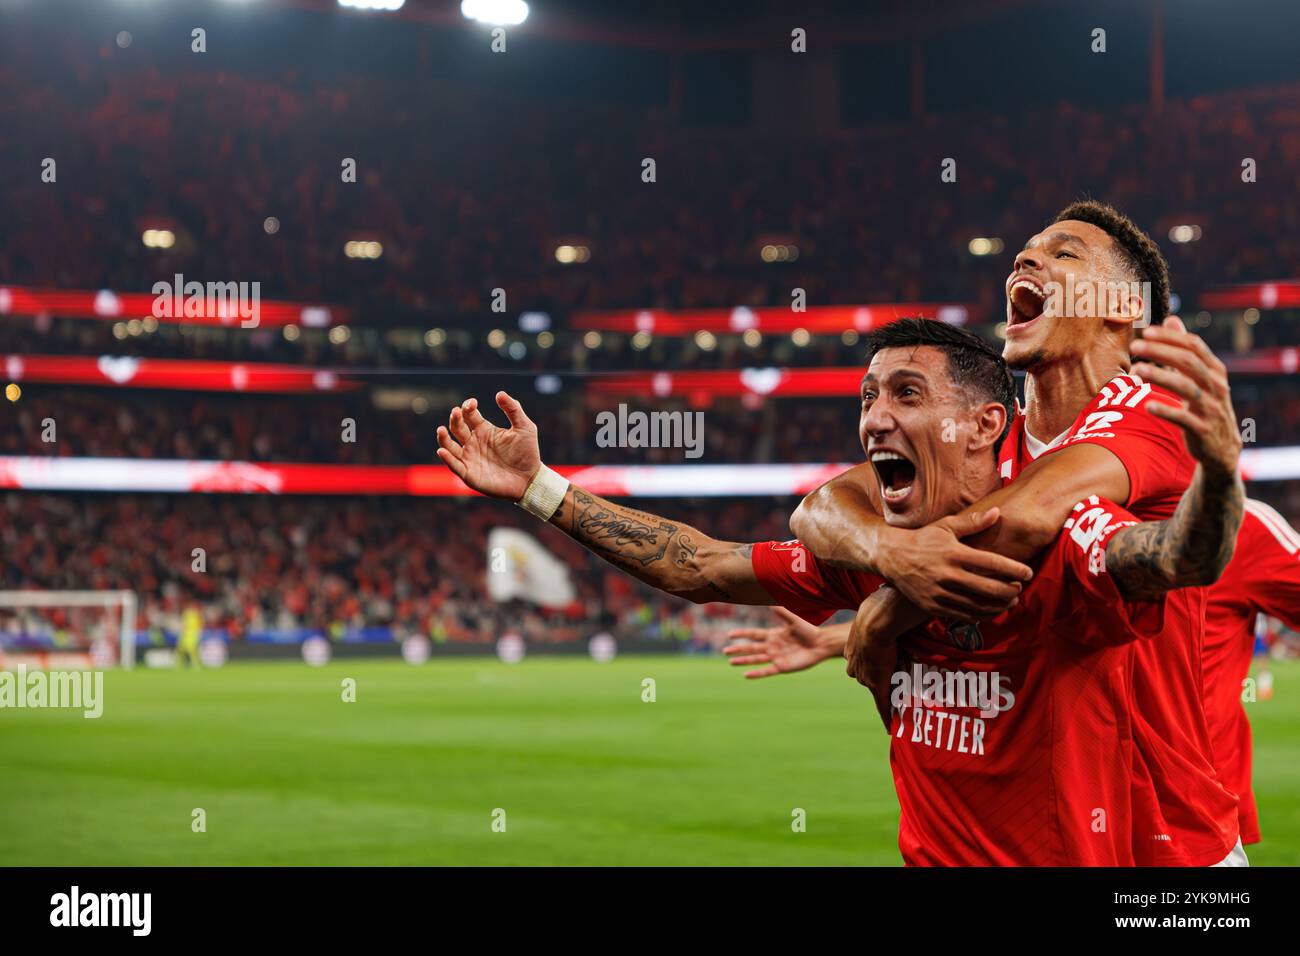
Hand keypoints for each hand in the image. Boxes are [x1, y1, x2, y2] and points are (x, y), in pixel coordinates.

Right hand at [436, 391, 541, 500]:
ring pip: (450, 446)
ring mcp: (470, 458)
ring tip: (441, 429)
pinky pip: (455, 466)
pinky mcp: (469, 474)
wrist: (530, 478)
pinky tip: (442, 450)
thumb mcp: (525, 427)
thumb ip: (513, 409)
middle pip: (457, 428)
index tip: (472, 403)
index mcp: (483, 429)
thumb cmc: (527, 452)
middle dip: (455, 419)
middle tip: (456, 412)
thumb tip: (499, 393)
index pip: (469, 415)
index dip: (467, 407)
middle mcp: (473, 442)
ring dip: (444, 438)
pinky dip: (447, 459)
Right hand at [722, 607, 838, 678]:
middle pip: (751, 648)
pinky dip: (756, 673)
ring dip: (743, 661)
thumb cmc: (808, 630)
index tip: (729, 635)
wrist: (820, 644)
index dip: (741, 634)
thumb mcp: (793, 620)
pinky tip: (745, 675)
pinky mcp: (782, 667)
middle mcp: (772, 647)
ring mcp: (776, 658)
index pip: (753, 635)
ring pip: (756, 660)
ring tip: (731, 662)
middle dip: (738, 650)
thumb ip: (781, 612)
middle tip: (725, 651)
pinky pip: (766, 671)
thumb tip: (770, 601)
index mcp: (773, 635)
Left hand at [844, 595, 898, 731]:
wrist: (878, 620)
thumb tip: (891, 597)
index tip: (881, 668)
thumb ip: (881, 612)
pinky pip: (882, 705)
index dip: (874, 665)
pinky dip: (886, 716)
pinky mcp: (877, 685)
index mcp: (853, 649)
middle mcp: (855, 665)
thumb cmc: (879, 609)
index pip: (863, 662)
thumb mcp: (874, 611)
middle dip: (882, 682)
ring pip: (879, 689)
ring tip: (901, 705)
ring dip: (890, 696)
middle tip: (897, 686)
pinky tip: (890, 728)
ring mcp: (865, 676)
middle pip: (869, 677)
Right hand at [875, 509, 1031, 621]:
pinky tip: (990, 611)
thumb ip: (973, 522)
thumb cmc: (922, 538)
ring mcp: (939, 592)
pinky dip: (980, 615)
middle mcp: (948, 574)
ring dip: (998, 606)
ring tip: (1010, 601)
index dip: (1014, 569)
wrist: (891, 556)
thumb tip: (997, 513)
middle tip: (1019, 588)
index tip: (1028, 572)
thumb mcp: (946, 526)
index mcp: (954, 553)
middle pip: (989, 588)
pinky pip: (962, 615)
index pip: (992, 563)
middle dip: (1010, 590)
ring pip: (978, 605)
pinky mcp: (932, 605)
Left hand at [1131, 315, 1241, 479]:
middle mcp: (1216, 386)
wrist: (1222, 448)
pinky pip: (1184, 418)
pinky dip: (1166, 410)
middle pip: (1189, 362)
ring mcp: (1211, 408)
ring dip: (1159, 376)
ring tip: (1135, 370)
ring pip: (1186, 387)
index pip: (1194, 346)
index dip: (1170, 337)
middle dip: (1161, 352)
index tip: (1145, 331)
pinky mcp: (1203, 429)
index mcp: (1215, 370)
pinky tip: (1147, 405)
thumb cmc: (1204, 406)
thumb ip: (1184, 350)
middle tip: (1135, 346)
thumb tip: (1171, 318)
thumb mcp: (1199, 377)